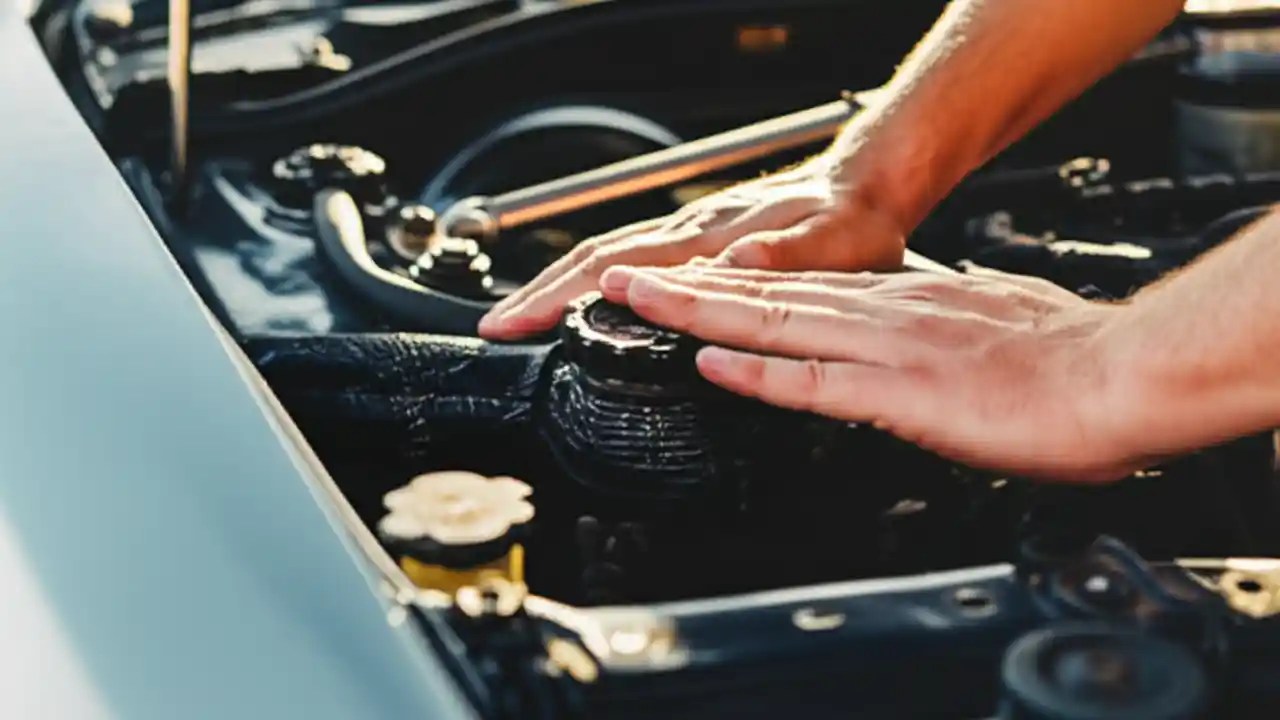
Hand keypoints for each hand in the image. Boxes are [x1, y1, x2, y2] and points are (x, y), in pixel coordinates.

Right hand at [477, 158, 907, 339]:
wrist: (863, 188)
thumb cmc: (850, 223)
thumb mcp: (833, 246)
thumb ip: (783, 255)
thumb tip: (728, 263)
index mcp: (711, 240)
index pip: (617, 267)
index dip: (563, 297)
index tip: (520, 324)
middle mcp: (690, 233)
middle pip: (594, 260)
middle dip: (539, 294)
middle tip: (495, 329)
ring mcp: (689, 234)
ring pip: (606, 255)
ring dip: (558, 285)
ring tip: (522, 318)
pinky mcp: (696, 240)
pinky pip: (629, 257)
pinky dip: (591, 278)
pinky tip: (583, 298)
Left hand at [599, 265, 1152, 482]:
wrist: (1127, 373)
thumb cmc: (1074, 363)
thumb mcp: (995, 330)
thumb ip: (948, 336)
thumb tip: (931, 345)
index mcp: (910, 301)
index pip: (806, 289)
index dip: (738, 286)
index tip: (690, 284)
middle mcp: (888, 313)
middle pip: (770, 295)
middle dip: (689, 288)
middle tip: (624, 281)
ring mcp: (890, 348)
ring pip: (775, 323)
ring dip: (698, 312)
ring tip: (638, 302)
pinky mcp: (905, 392)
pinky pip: (815, 381)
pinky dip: (757, 372)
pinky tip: (713, 364)